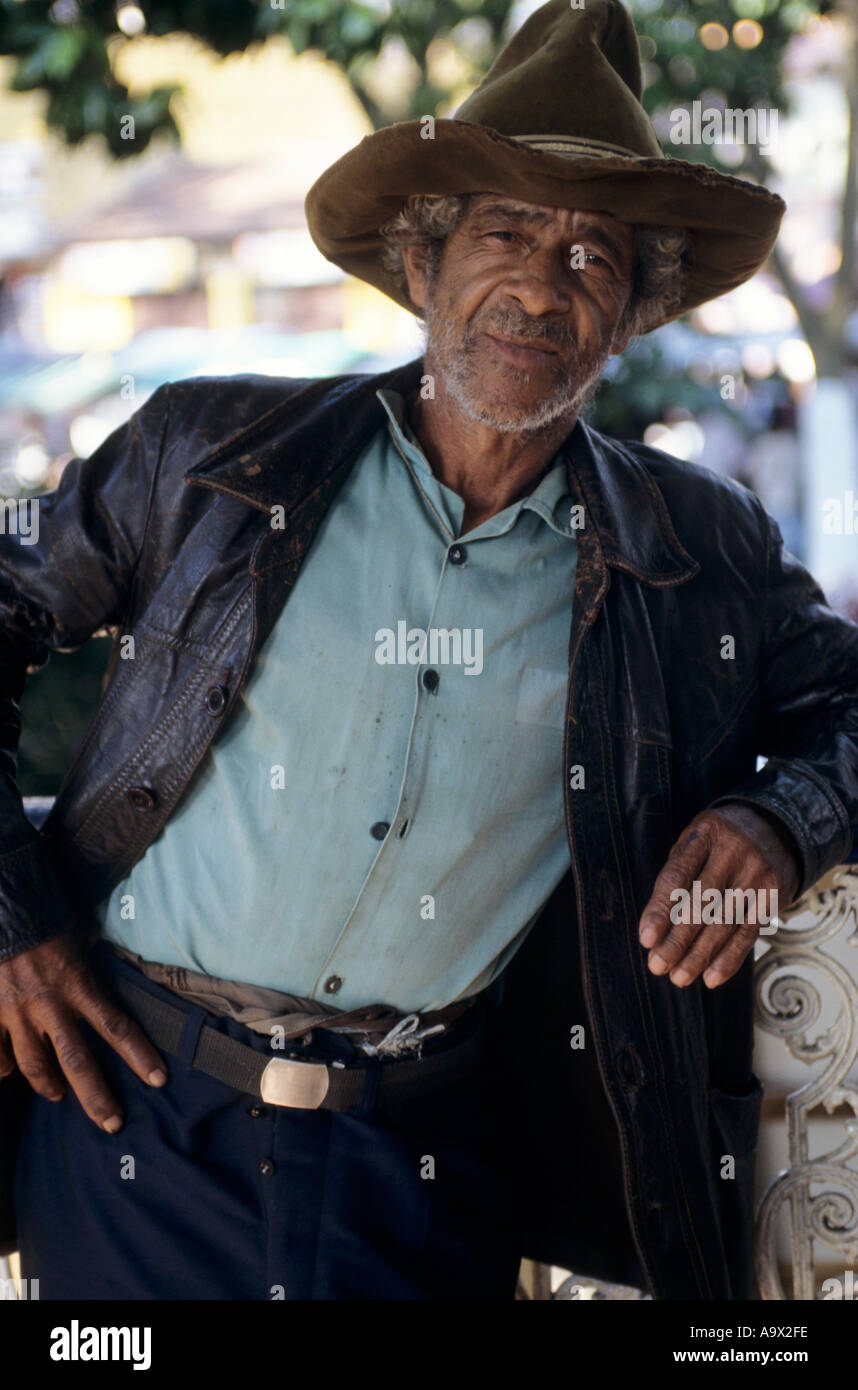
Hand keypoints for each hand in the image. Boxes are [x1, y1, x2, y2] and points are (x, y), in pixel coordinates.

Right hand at [0, 934, 165, 1130]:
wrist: (7, 917)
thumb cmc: (48, 927)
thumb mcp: (81, 945)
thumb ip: (92, 975)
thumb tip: (109, 990)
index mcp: (80, 987)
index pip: (117, 1028)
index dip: (139, 1056)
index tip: (158, 1080)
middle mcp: (51, 1006)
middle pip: (78, 1062)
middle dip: (97, 1098)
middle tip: (113, 1123)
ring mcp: (19, 1014)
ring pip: (36, 1066)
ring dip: (50, 1086)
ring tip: (59, 1095)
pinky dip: (4, 1067)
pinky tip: (10, 1073)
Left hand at [638, 805, 800, 989]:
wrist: (778, 828)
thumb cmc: (720, 842)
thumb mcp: (696, 840)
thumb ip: (677, 875)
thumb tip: (656, 928)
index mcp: (705, 833)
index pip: (677, 875)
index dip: (660, 910)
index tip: (646, 939)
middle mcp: (734, 852)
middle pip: (701, 903)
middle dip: (677, 940)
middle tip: (657, 966)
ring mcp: (757, 874)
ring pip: (724, 923)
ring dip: (699, 956)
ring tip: (678, 977)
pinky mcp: (773, 896)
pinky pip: (748, 932)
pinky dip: (728, 958)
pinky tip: (710, 977)